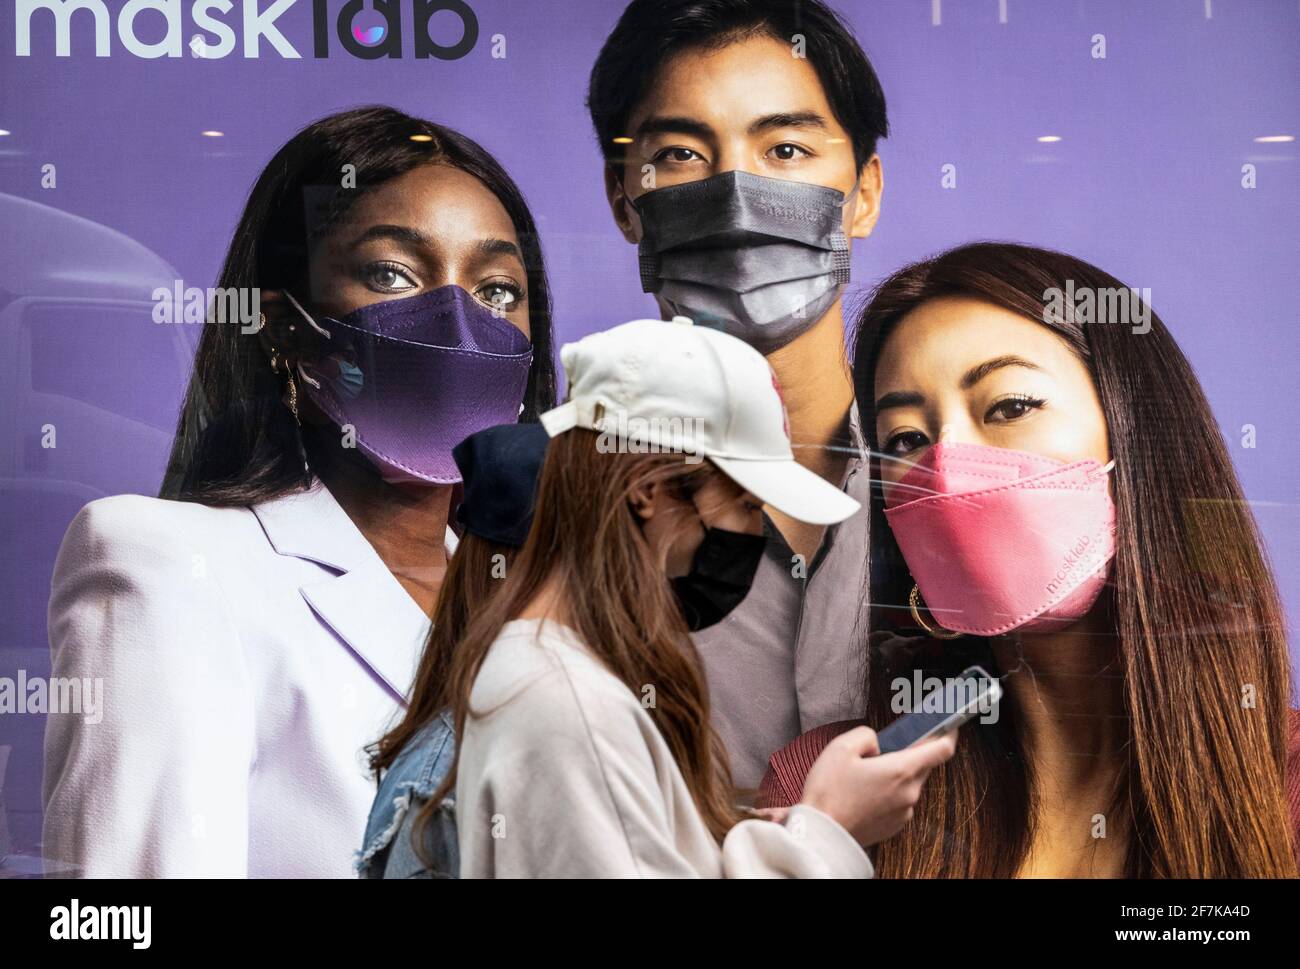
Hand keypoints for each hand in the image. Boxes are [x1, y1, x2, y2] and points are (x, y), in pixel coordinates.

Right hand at [798, 726, 956, 846]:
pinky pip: (900, 801)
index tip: (948, 725)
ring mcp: (904, 812)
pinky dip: (889, 792)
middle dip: (911, 753)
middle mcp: (909, 793)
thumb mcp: (841, 747)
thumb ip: (866, 735)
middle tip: (887, 747)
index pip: (942, 749)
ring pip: (910, 783)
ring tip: (866, 774)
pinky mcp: (895, 826)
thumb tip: (877, 743)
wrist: (822, 834)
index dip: (948, 733)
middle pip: (924, 765)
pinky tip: (865, 792)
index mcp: (901, 770)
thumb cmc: (828, 792)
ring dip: (896, 774)